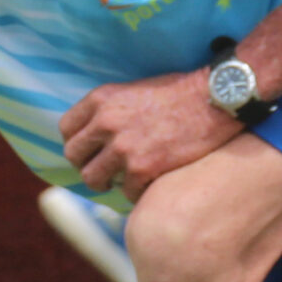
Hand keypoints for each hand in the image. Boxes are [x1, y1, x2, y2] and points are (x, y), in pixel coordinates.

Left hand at [59, 69, 240, 197]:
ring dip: (106, 183)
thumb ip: (110, 109)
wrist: (214, 99)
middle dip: (86, 164)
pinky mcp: (142, 168)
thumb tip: (95, 133)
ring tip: (120, 181)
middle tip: (102, 169)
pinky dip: (136, 192)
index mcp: (101, 99)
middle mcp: (106, 123)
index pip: (66, 128)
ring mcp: (123, 147)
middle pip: (74, 156)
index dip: (76, 142)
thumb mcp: (134, 89)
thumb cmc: (179, 93)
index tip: (88, 150)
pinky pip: (126, 192)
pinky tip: (148, 184)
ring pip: (93, 179)